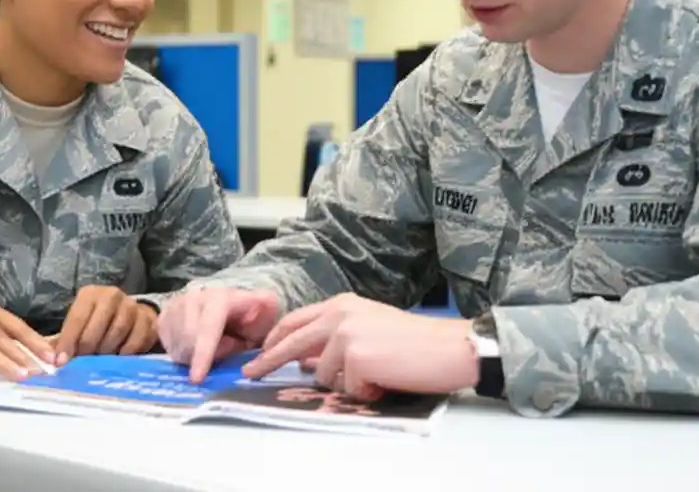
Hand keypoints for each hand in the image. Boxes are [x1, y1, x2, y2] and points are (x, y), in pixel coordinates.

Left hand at [56, 286, 157, 361]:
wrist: (128, 316)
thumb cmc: (95, 325)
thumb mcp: (77, 327)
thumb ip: (62, 342)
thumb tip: (50, 362)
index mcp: (90, 295)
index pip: (77, 318)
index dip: (68, 341)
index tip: (61, 362)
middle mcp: (112, 295)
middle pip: (99, 324)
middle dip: (89, 346)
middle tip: (85, 361)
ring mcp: (132, 306)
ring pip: (119, 330)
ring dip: (108, 350)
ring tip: (102, 360)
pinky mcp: (149, 319)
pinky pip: (138, 339)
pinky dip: (127, 352)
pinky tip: (120, 357)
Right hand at [156, 287, 278, 382]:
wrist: (231, 308)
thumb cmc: (250, 317)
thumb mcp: (265, 315)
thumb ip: (265, 315)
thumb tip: (257, 310)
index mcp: (220, 297)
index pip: (207, 328)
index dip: (203, 353)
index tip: (197, 378)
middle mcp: (193, 297)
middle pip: (188, 342)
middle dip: (205, 358)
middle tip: (225, 353)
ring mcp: (175, 305)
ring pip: (177, 348)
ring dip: (196, 358)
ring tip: (213, 349)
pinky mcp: (164, 316)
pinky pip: (168, 348)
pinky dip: (184, 355)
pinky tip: (197, 348)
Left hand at [241, 293, 479, 399]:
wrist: (448, 347)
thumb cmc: (415, 343)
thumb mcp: (369, 331)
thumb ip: (336, 340)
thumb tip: (306, 361)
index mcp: (342, 304)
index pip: (296, 320)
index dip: (275, 339)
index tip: (259, 354)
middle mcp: (339, 314)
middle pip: (291, 340)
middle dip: (268, 360)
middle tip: (250, 374)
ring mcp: (345, 333)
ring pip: (322, 374)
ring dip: (346, 384)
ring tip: (376, 377)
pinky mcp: (355, 355)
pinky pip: (346, 388)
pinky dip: (364, 392)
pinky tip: (385, 381)